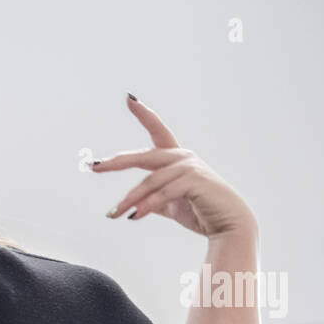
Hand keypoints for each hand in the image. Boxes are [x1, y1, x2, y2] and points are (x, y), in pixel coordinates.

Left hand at [92, 94, 257, 238]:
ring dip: (129, 200)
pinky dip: (146, 206)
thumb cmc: (202, 212)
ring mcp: (189, 167)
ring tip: (113, 214)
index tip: (130, 99)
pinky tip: (134, 216)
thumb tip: (134, 207)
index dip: (145, 115)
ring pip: (149, 181)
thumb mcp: (172, 204)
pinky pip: (161, 193)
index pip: (158, 131)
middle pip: (143, 157)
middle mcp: (183, 157)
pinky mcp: (194, 181)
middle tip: (94, 166)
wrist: (228, 225)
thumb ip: (155, 200)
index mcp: (176, 158)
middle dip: (117, 162)